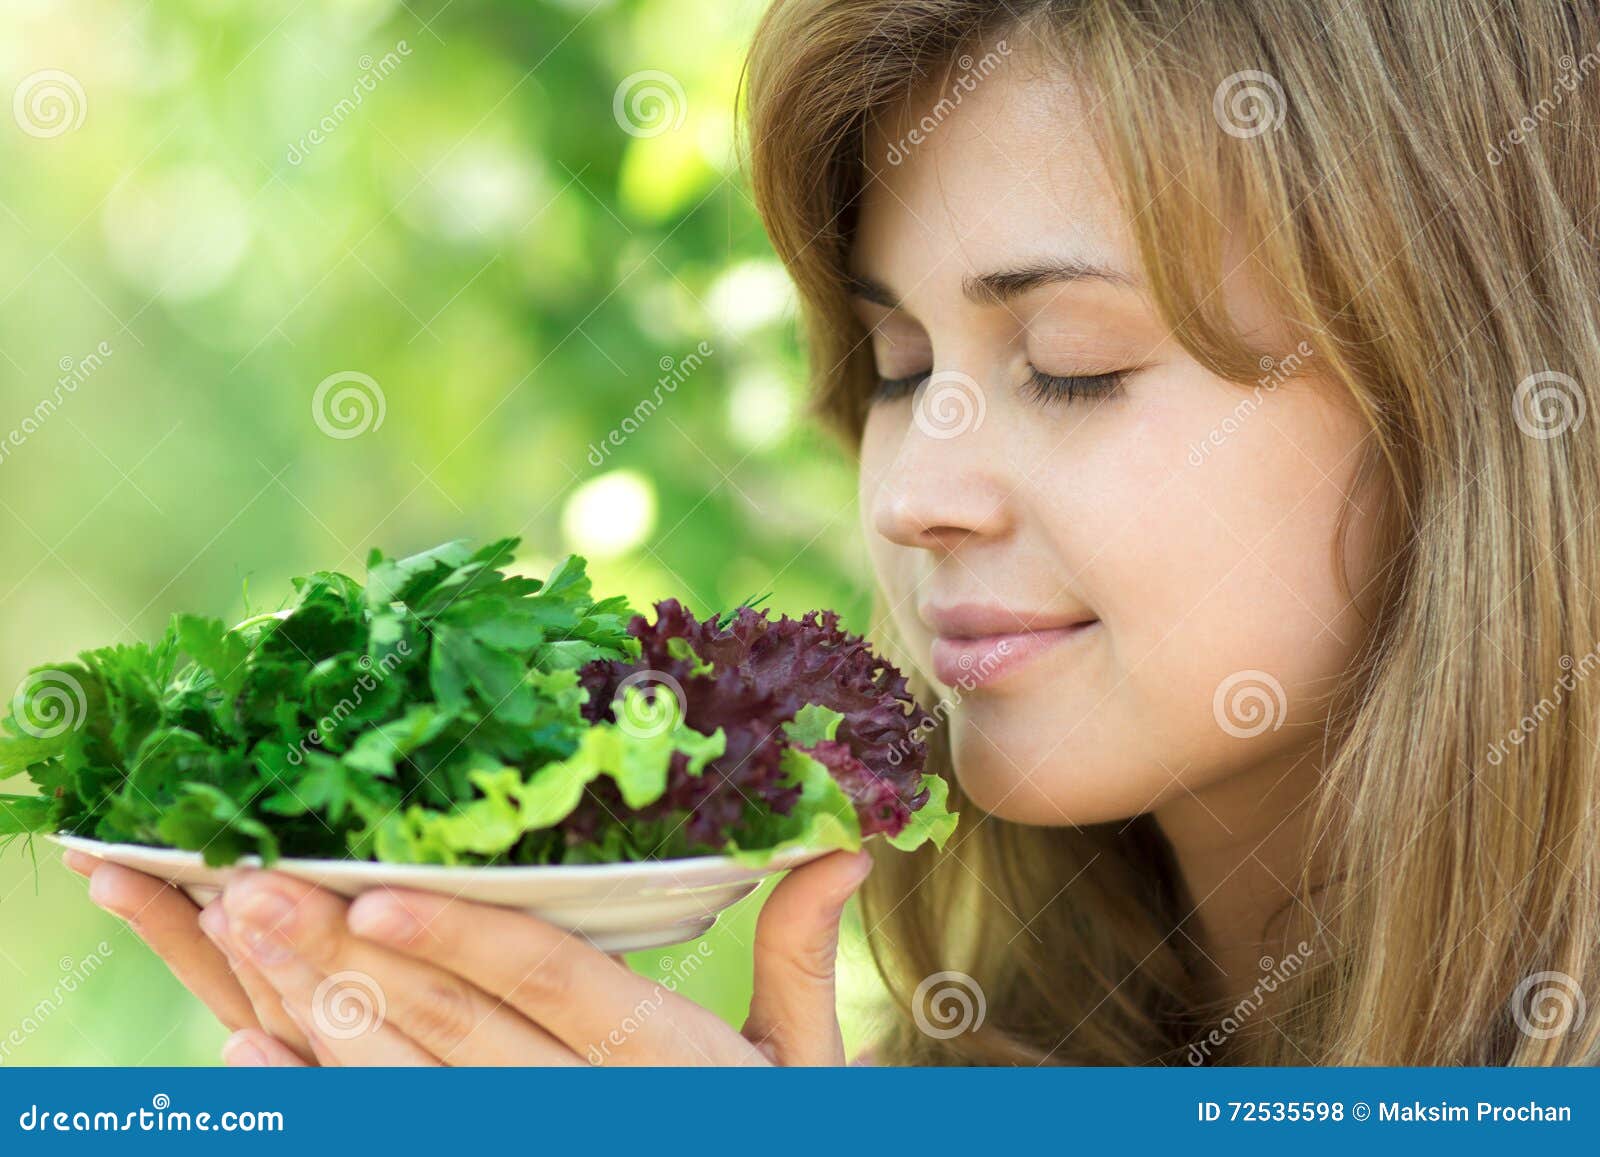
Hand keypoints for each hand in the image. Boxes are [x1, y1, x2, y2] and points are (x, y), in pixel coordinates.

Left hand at [71, 846, 872, 1066]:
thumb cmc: (769, 1137)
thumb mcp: (801, 1066)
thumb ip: (799, 954)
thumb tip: (843, 846)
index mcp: (667, 1064)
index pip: (556, 988)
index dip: (467, 943)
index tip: (378, 894)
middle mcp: (586, 1112)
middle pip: (455, 1029)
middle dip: (346, 956)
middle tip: (255, 882)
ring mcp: (530, 1149)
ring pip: (404, 1088)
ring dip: (306, 1012)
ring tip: (235, 930)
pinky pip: (388, 1145)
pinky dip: (311, 1109)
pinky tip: (245, 1059)